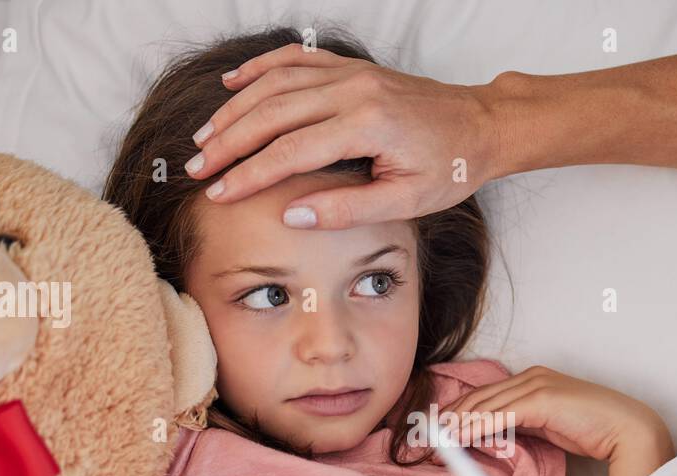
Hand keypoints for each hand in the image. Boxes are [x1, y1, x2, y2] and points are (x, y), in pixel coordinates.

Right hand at [187, 43, 505, 227]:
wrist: (481, 126)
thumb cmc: (449, 168)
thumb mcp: (404, 202)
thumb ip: (346, 209)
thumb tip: (290, 216)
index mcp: (367, 126)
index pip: (290, 151)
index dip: (249, 174)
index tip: (218, 194)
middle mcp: (353, 90)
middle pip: (272, 113)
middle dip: (228, 142)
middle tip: (196, 169)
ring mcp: (351, 73)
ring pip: (276, 83)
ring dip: (235, 108)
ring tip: (204, 137)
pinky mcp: (352, 68)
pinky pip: (296, 59)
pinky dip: (260, 69)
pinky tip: (233, 83)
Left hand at [438, 365, 670, 463]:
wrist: (627, 429)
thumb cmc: (591, 430)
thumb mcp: (547, 426)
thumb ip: (521, 425)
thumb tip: (492, 435)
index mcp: (532, 380)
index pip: (484, 395)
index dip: (457, 412)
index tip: (435, 430)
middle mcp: (531, 377)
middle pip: (478, 397)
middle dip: (448, 418)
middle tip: (423, 437)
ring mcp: (537, 385)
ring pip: (484, 405)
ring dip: (456, 424)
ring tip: (433, 441)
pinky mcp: (543, 400)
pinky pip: (501, 415)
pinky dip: (476, 427)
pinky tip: (459, 439)